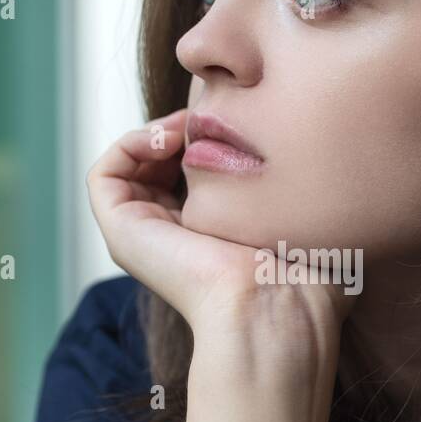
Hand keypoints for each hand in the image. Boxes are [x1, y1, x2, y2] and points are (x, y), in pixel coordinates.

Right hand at [86, 110, 353, 351]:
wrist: (274, 303)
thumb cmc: (306, 272)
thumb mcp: (310, 217)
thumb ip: (303, 190)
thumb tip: (317, 153)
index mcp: (214, 237)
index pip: (198, 173)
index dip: (213, 138)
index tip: (241, 125)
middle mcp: (175, 237)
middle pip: (163, 164)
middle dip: (183, 128)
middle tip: (209, 119)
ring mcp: (145, 236)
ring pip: (132, 165)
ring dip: (155, 131)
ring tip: (186, 127)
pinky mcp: (121, 232)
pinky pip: (104, 174)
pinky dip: (130, 143)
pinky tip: (167, 139)